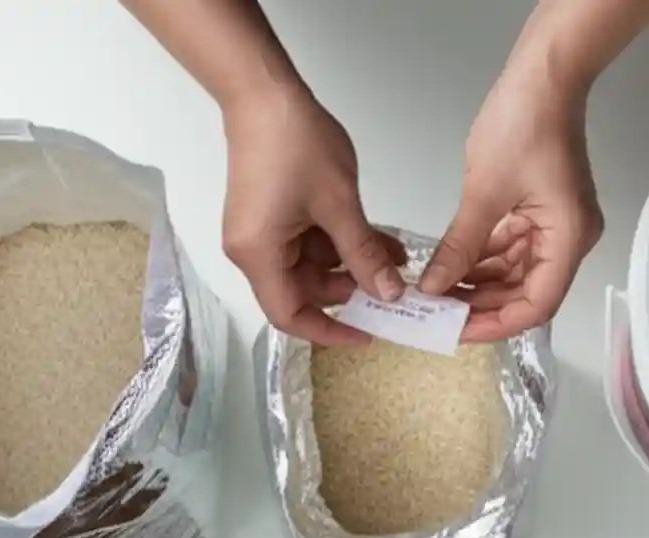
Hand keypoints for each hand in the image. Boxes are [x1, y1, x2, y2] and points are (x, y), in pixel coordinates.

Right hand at [221, 91, 405, 344]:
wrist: (264, 92)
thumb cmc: (294, 143)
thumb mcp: (339, 205)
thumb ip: (363, 254)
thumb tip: (388, 294)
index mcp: (259, 254)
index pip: (290, 315)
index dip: (330, 331)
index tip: (368, 333)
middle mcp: (253, 250)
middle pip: (302, 291)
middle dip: (350, 291)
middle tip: (393, 290)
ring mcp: (261, 231)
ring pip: (311, 266)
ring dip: (351, 263)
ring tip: (395, 259)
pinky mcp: (272, 214)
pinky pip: (308, 242)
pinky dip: (341, 242)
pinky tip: (378, 238)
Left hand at [419, 70, 602, 341]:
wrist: (544, 75)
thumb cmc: (523, 125)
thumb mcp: (484, 192)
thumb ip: (459, 246)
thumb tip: (433, 288)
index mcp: (568, 239)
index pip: (536, 306)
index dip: (495, 324)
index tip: (456, 330)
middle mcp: (569, 239)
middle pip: (527, 293)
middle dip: (483, 306)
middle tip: (437, 314)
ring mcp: (556, 225)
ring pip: (517, 273)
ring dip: (480, 284)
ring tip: (437, 293)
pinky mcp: (542, 210)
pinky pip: (513, 248)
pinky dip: (484, 259)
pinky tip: (451, 265)